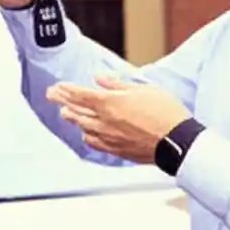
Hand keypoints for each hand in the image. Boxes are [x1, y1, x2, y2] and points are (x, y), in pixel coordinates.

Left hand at [46, 76, 189, 162]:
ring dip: (72, 118)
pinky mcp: (117, 150)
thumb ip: (118, 84)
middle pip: (76, 110)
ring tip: (65, 113)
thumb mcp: (143, 89)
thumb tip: (100, 78)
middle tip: (51, 96)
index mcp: (110, 103)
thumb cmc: (165, 112)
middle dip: (62, 101)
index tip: (56, 86)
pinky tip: (85, 134)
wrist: (177, 142)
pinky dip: (86, 136)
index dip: (66, 90)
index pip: (80, 94)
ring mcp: (109, 138)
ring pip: (82, 127)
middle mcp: (105, 121)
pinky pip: (94, 143)